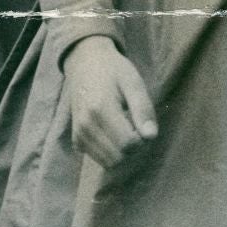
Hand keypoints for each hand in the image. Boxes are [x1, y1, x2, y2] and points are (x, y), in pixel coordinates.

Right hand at [62, 35, 157, 168]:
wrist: (85, 64)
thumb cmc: (114, 71)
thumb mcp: (133, 83)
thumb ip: (143, 109)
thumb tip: (151, 137)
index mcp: (100, 110)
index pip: (129, 144)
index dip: (143, 139)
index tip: (142, 123)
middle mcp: (85, 126)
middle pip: (119, 157)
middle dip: (133, 147)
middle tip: (134, 125)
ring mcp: (78, 134)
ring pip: (109, 162)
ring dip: (122, 151)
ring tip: (124, 128)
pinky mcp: (76, 140)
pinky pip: (98, 158)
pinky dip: (109, 151)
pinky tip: (112, 132)